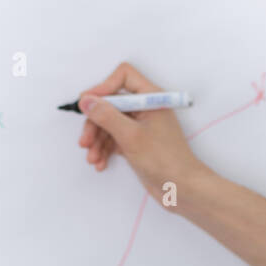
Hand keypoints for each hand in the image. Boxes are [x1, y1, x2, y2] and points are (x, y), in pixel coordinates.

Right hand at [75, 62, 206, 199]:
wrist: (182, 189)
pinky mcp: (136, 142)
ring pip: (109, 123)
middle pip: (111, 103)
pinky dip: (104, 149)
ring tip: (92, 159)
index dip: (103, 87)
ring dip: (97, 140)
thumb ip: (106, 116)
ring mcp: (140, 125)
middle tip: (84, 142)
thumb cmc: (164, 159)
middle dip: (95, 123)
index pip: (123, 76)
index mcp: (151, 97)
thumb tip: (86, 100)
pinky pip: (114, 139)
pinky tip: (100, 164)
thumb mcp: (131, 136)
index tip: (87, 105)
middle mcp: (145, 108)